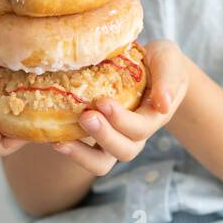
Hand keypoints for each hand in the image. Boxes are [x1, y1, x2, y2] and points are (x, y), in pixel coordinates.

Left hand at [50, 39, 190, 175]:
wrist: (149, 66)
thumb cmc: (160, 61)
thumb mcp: (168, 59)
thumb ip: (168, 78)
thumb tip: (164, 104)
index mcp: (155, 116)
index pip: (141, 128)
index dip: (121, 120)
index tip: (102, 101)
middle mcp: (136, 134)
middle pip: (124, 150)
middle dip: (104, 136)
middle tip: (85, 116)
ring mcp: (115, 138)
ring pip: (102, 163)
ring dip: (82, 155)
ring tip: (61, 142)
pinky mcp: (97, 136)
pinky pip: (85, 154)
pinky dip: (70, 150)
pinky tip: (54, 139)